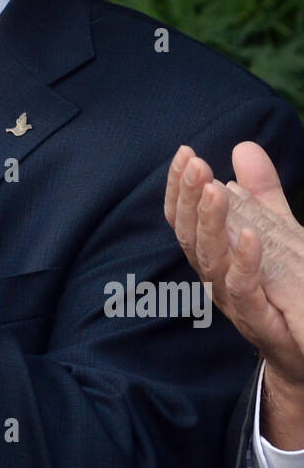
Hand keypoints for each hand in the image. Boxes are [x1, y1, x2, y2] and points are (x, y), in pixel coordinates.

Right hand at [165, 141, 303, 445]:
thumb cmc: (288, 291)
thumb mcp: (277, 231)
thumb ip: (261, 193)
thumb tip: (242, 147)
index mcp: (216, 256)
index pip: (185, 219)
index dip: (180, 188)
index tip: (185, 153)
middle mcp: (217, 278)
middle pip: (190, 236)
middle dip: (188, 198)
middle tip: (194, 164)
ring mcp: (235, 301)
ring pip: (210, 261)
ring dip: (209, 224)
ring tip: (213, 190)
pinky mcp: (261, 321)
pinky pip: (244, 291)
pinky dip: (243, 262)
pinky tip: (250, 234)